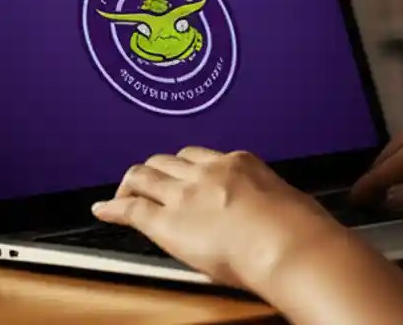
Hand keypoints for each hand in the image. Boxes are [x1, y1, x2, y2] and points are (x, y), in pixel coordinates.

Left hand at [92, 146, 345, 289]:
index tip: (184, 175)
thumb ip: (267, 199)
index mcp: (239, 163)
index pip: (201, 157)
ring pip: (144, 175)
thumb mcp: (287, 200)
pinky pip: (131, 208)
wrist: (287, 245)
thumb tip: (271, 209)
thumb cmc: (298, 229)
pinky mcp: (167, 221)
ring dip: (133, 183)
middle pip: (169, 160)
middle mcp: (207, 171)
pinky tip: (104, 209)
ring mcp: (185, 194)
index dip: (186, 167)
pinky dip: (114, 207)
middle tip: (150, 185)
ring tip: (125, 194)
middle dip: (157, 171)